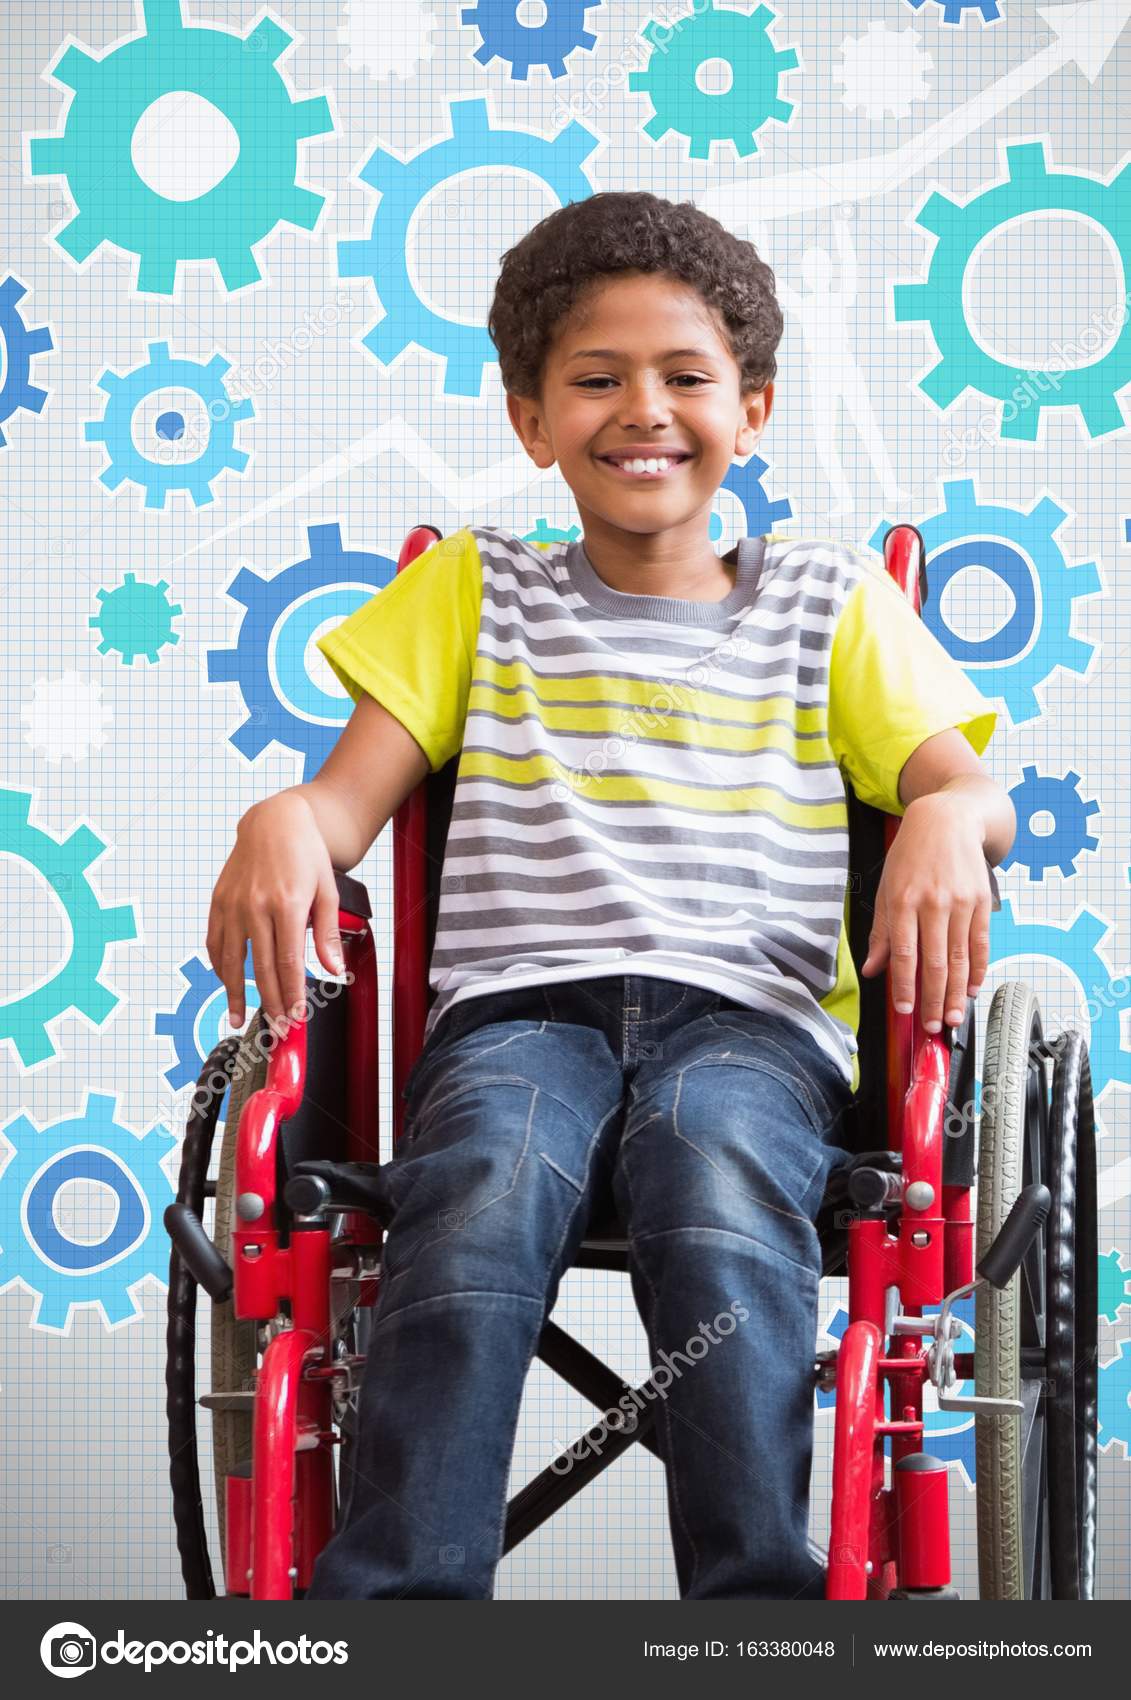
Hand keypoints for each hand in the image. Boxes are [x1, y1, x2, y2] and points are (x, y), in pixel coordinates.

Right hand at [206, 793, 345, 1038]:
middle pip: (261, 968)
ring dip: (235, 993)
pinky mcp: (218, 901)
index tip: (296, 1016)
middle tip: (278, 1027)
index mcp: (286, 904)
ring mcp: (232, 904)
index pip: (288, 963)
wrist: (274, 822)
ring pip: (230, 960)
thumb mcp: (327, 891)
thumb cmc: (305, 854)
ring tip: (239, 1017)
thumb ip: (326, 934)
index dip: (292, 994)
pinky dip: (219, 966)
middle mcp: (254, 906)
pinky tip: (226, 982)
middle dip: (270, 1002)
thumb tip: (334, 971)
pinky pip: (215, 941)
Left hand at [859, 795, 991, 1033]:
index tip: (905, 1010)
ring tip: (953, 1017)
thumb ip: (881, 932)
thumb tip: (873, 970)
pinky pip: (981, 944)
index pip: (904, 954)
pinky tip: (973, 989)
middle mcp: (933, 903)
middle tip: (933, 1026)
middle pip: (935, 962)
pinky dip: (978, 969)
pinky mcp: (981, 902)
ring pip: (960, 958)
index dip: (905, 986)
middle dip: (934, 999)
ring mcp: (961, 903)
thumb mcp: (886, 887)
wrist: (947, 819)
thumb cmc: (911, 855)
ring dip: (958, 993)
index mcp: (904, 901)